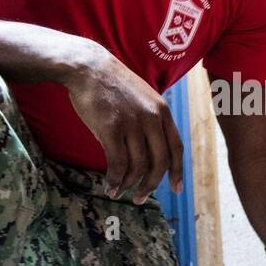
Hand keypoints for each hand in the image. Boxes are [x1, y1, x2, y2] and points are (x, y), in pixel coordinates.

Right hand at [64, 43, 183, 203]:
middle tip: (141, 198)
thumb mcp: (142, 98)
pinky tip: (109, 186)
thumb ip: (150, 121)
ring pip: (137, 166)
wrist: (88, 68)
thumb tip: (149, 153)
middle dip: (151, 184)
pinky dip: (114, 179)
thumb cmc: (112, 85)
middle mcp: (152, 118)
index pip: (176, 148)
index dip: (177, 172)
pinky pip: (117, 163)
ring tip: (119, 192)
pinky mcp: (111, 128)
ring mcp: (132, 123)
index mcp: (162, 111)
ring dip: (129, 184)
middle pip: (159, 162)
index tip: (176, 189)